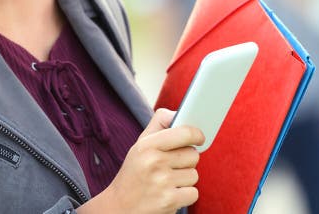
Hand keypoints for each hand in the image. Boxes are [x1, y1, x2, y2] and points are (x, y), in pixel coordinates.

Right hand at [78, 108, 203, 213]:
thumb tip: (178, 113)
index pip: (185, 133)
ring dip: (185, 179)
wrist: (119, 207)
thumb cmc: (134, 172)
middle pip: (193, 155)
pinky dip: (185, 195)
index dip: (196, 134)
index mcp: (148, 145)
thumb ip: (158, 125)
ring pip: (194, 174)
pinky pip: (194, 192)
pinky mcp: (170, 201)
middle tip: (172, 165)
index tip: (199, 138)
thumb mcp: (140, 145)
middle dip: (187, 160)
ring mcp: (163, 182)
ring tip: (167, 181)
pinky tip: (170, 194)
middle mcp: (155, 162)